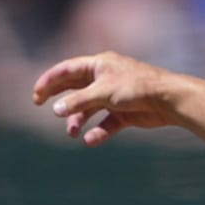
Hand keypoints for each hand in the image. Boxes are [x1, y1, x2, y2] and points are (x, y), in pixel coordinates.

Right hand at [32, 51, 183, 145]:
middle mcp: (105, 78)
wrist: (168, 100)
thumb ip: (78, 102)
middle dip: (60, 99)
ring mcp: (114, 96)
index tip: (36, 95)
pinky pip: (106, 123)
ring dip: (78, 120)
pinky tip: (90, 140)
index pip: (67, 70)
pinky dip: (98, 131)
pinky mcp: (125, 113)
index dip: (50, 81)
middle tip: (42, 107)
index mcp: (99, 65)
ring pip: (89, 108)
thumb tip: (57, 110)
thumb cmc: (136, 88)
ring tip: (71, 133)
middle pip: (75, 88)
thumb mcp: (102, 92)